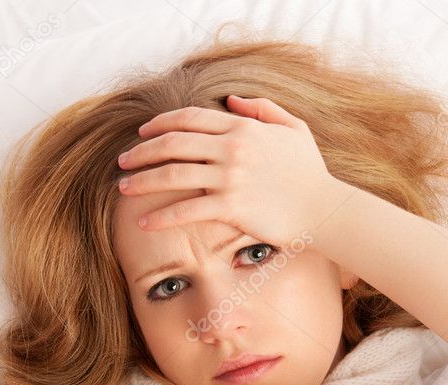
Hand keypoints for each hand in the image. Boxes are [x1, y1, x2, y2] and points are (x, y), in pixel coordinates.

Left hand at [117, 95, 342, 247]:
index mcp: (242, 127)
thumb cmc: (309, 172)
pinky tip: (144, 222)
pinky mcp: (231, 207)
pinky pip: (186, 210)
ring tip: (123, 189)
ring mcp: (230, 177)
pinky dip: (161, 216)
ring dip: (143, 180)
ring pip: (173, 174)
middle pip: (173, 144)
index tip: (142, 133)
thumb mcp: (293, 128)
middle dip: (142, 151)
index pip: (189, 119)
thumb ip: (262, 108)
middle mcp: (232, 148)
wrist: (325, 208)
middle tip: (123, 161)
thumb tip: (231, 99)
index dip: (160, 124)